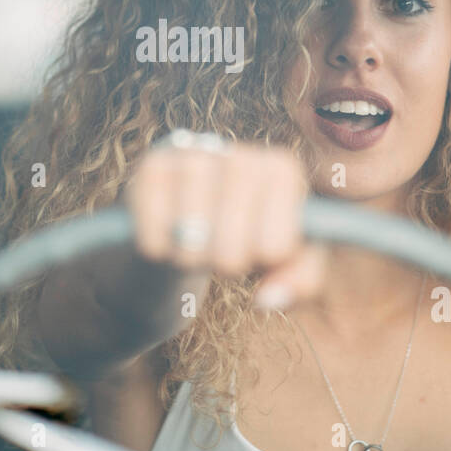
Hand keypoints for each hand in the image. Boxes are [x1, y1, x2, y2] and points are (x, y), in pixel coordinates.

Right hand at [124, 133, 327, 309]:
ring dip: (191, 255)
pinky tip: (167, 240)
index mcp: (279, 170)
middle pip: (233, 223)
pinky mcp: (153, 166)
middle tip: (225, 262)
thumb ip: (298, 279)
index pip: (277, 231)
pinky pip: (154, 222)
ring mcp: (191, 155)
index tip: (263, 257)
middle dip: (227, 259)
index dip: (267, 256)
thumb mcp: (283, 261)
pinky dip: (158, 247)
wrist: (192, 231)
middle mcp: (236, 153)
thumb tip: (266, 298)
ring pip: (191, 222)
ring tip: (197, 251)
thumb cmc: (247, 242)